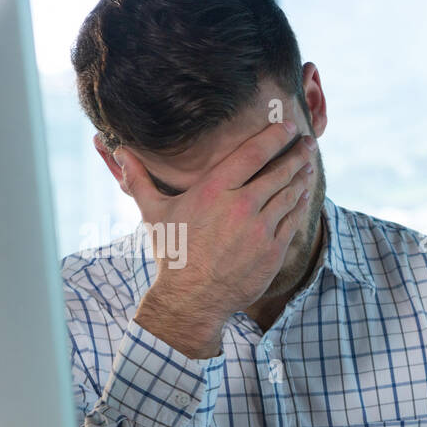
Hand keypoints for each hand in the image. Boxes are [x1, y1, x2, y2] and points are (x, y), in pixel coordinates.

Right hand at [114, 121, 315, 357]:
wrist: (191, 299)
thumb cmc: (173, 253)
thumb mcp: (153, 212)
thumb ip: (139, 178)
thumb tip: (118, 151)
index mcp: (214, 190)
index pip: (253, 154)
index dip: (275, 137)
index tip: (288, 127)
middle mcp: (241, 205)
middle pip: (278, 172)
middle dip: (296, 155)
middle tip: (308, 144)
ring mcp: (260, 229)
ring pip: (289, 195)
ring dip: (301, 178)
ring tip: (307, 166)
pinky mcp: (272, 251)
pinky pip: (292, 221)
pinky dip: (299, 205)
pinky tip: (303, 195)